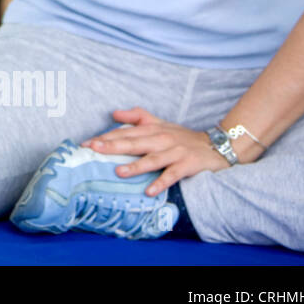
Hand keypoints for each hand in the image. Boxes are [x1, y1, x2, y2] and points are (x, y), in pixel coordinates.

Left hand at [80, 107, 231, 196]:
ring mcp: (175, 152)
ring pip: (152, 159)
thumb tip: (114, 113)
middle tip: (94, 150)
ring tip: (118, 171)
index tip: (86, 143)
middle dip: (113, 146)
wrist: (217, 145)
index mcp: (153, 130)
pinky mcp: (188, 165)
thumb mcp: (161, 123)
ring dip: (135, 166)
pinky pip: (173, 175)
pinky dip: (161, 182)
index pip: (125, 133)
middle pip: (134, 143)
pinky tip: (149, 191)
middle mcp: (162, 139)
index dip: (105, 137)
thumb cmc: (182, 136)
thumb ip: (137, 117)